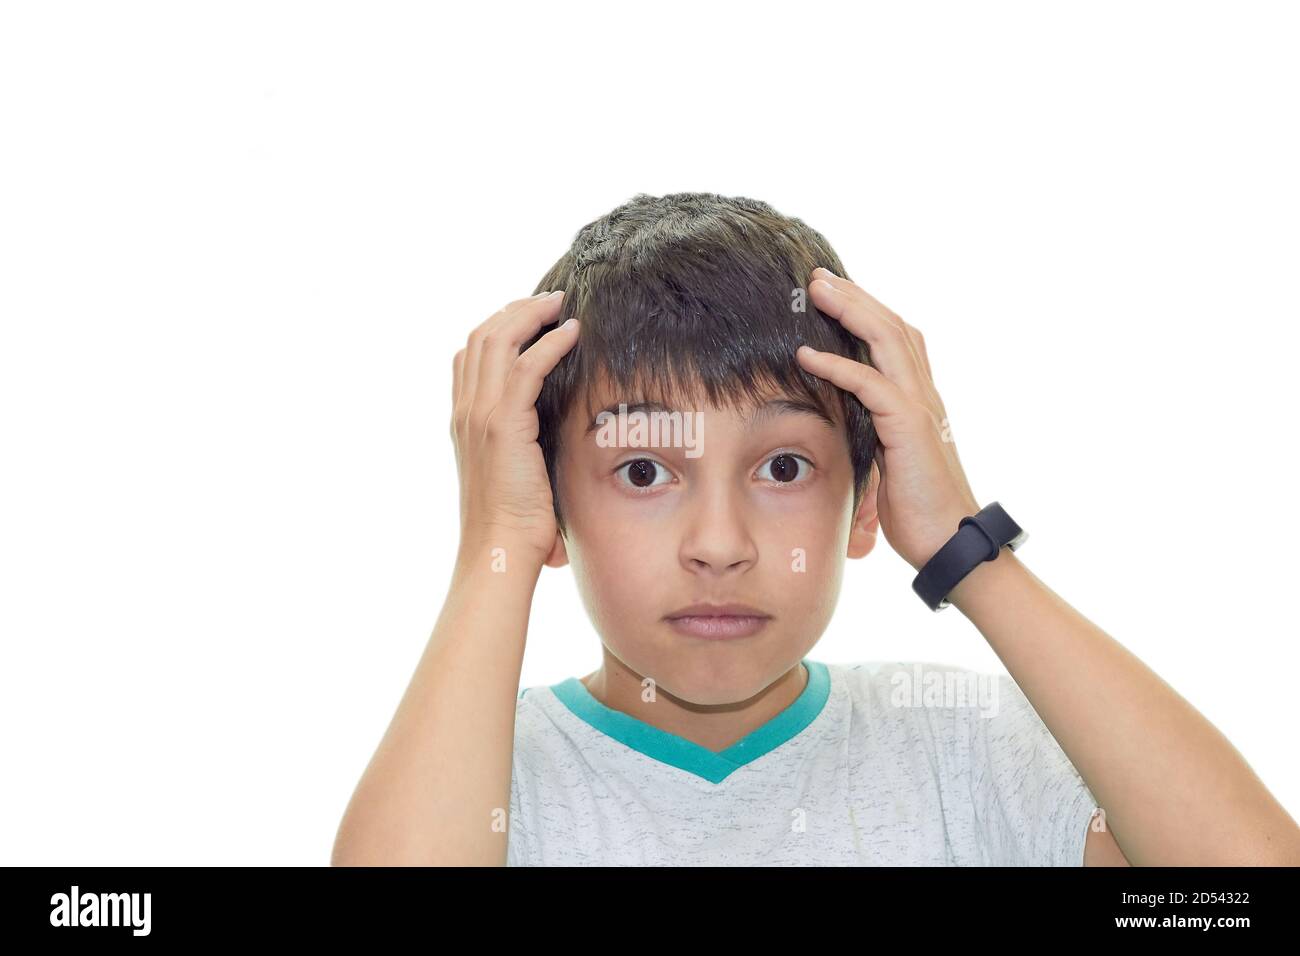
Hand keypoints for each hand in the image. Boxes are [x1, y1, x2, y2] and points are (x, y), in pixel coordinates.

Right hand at [451, 290, 577, 568]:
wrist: (499, 552)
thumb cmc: (514, 528)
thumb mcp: (515, 476)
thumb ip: (524, 448)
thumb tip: (551, 446)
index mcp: (464, 421)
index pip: (470, 355)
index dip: (498, 327)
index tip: (530, 317)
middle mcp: (465, 411)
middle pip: (482, 336)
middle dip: (516, 311)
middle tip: (550, 299)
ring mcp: (479, 415)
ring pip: (499, 341)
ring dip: (532, 315)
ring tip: (561, 305)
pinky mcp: (503, 424)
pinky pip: (526, 366)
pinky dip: (550, 342)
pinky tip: (573, 334)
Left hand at [796, 268, 980, 570]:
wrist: (952, 545)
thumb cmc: (919, 513)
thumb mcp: (886, 464)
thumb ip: (870, 435)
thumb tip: (840, 429)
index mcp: (919, 401)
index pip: (896, 339)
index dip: (867, 311)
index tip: (832, 293)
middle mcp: (924, 395)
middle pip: (892, 326)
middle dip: (855, 297)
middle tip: (817, 277)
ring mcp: (920, 409)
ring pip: (887, 341)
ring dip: (850, 311)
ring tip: (816, 292)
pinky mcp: (910, 430)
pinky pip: (872, 386)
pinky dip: (839, 366)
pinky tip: (807, 355)